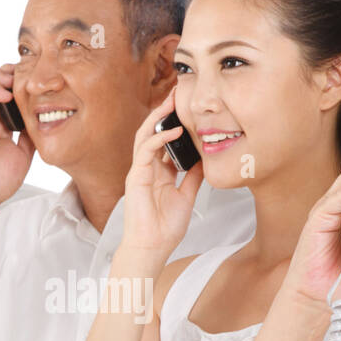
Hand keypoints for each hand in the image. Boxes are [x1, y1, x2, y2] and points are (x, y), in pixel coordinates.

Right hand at [119, 86, 204, 256]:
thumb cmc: (164, 229)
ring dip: (158, 116)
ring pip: (144, 135)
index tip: (187, 107)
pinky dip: (159, 137)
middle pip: (152, 131)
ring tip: (172, 100)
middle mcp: (146, 169)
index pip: (164, 140)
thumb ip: (193, 178)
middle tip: (178, 92)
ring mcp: (139, 171)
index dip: (174, 123)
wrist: (151, 248)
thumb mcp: (186, 197)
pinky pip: (145, 150)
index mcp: (158, 173)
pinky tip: (174, 129)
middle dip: (164, 111)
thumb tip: (205, 160)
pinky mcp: (135, 177)